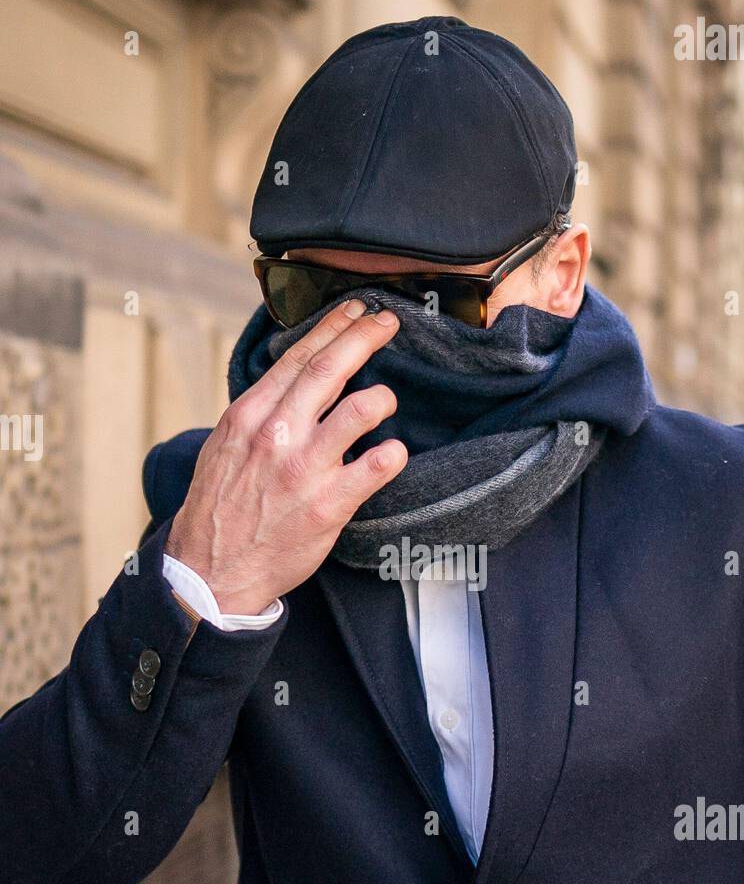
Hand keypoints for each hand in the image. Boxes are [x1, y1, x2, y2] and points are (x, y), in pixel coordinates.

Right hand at [165, 298, 406, 613]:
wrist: (210, 572)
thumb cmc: (220, 509)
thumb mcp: (227, 446)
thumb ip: (260, 413)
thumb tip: (294, 380)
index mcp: (249, 416)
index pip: (298, 358)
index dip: (332, 328)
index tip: (356, 311)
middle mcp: (276, 435)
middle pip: (330, 369)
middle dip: (365, 337)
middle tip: (388, 322)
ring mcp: (304, 469)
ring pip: (360, 410)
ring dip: (383, 398)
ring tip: (388, 401)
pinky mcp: (328, 505)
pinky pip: (376, 467)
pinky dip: (393, 454)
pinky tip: (394, 453)